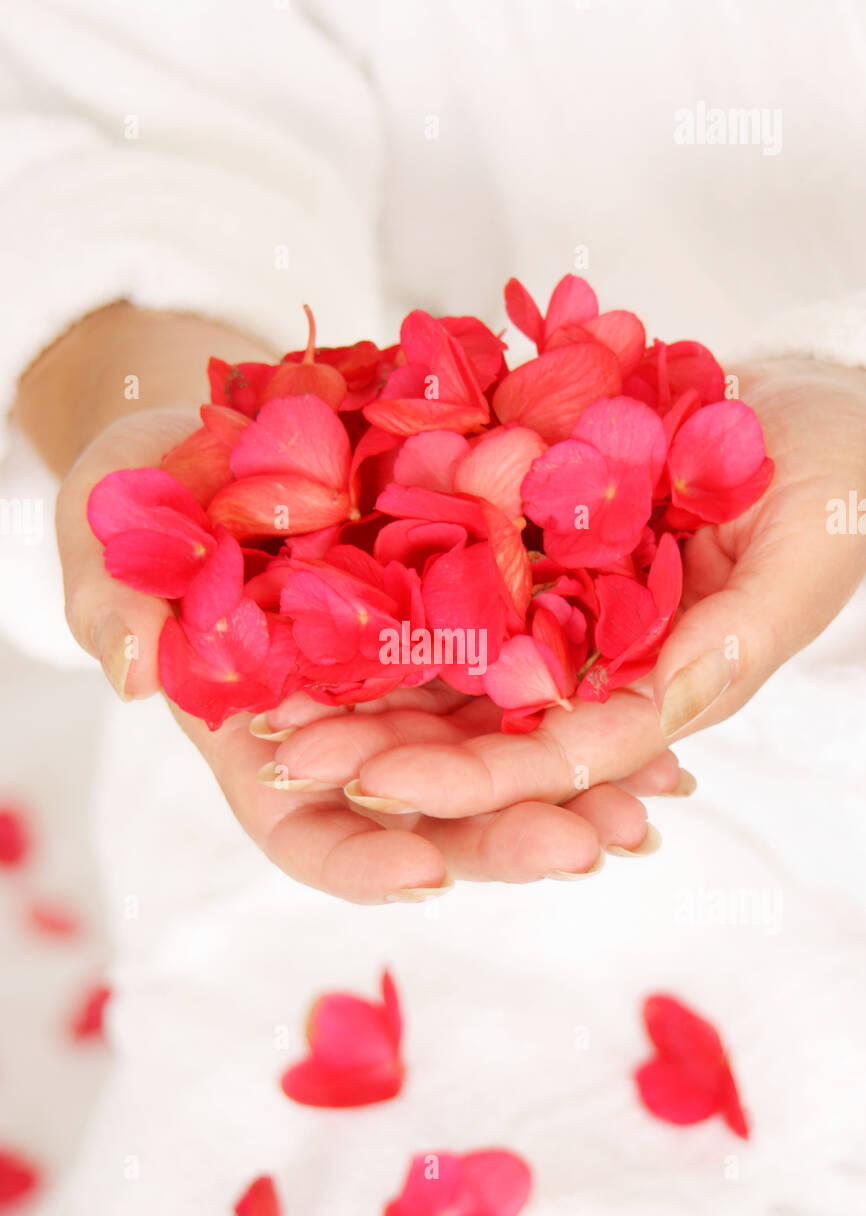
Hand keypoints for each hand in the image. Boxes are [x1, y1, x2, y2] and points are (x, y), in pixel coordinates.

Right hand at [52, 402, 684, 905]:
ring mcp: (414, 681)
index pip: (301, 832)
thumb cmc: (144, 494)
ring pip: (497, 760)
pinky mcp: (469, 622)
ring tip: (646, 811)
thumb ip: (113, 606)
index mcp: (259, 739)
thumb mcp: (109, 539)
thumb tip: (131, 671)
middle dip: (503, 836)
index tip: (423, 872)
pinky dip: (593, 703)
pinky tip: (661, 726)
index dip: (357, 858)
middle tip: (583, 848)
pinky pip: (536, 674)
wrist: (221, 433)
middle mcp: (349, 729)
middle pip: (425, 811)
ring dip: (573, 791)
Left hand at [275, 358, 865, 818]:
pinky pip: (454, 559)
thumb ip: (712, 664)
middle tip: (284, 750)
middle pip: (477, 721)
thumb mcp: (790, 580)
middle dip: (383, 743)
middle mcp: (592, 658)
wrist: (827, 399)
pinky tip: (309, 583)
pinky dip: (385, 581)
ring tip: (270, 691)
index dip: (463, 780)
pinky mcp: (536, 529)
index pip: (546, 760)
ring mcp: (561, 597)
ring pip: (450, 653)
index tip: (373, 789)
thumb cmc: (843, 489)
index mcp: (652, 692)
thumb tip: (625, 733)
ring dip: (363, 676)